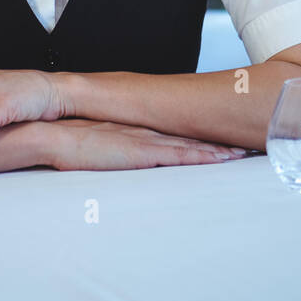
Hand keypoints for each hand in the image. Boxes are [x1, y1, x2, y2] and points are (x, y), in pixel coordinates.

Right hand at [41, 118, 247, 170]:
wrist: (54, 137)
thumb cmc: (70, 147)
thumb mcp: (98, 152)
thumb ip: (114, 157)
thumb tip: (121, 166)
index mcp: (138, 133)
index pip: (177, 137)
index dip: (202, 140)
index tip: (224, 145)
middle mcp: (147, 134)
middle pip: (192, 139)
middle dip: (219, 143)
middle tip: (245, 147)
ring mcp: (147, 141)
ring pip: (193, 146)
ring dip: (219, 152)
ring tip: (242, 154)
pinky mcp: (143, 152)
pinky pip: (181, 156)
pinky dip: (203, 157)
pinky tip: (222, 160)